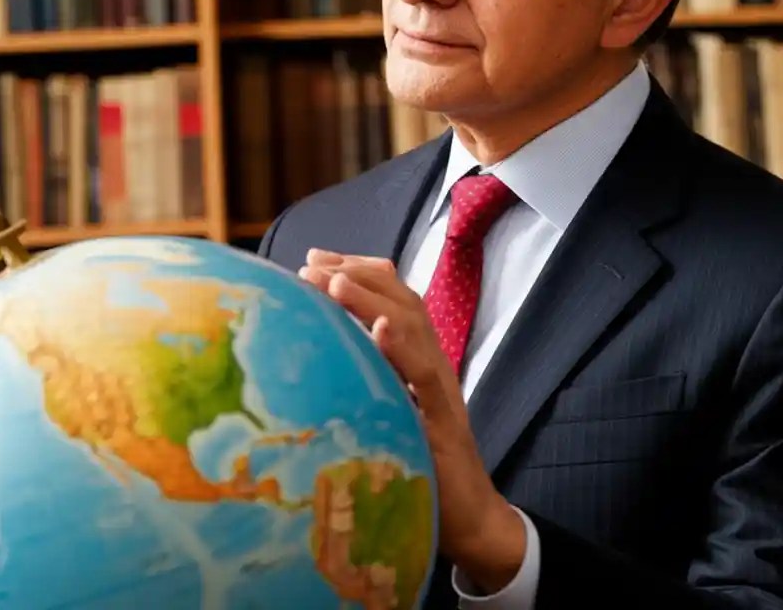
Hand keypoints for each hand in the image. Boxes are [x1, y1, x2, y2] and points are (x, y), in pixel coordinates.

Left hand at [299, 249, 526, 592]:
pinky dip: (402, 348)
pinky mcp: (444, 424)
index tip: (314, 259)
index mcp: (418, 362)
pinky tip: (378, 331)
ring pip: (414, 327)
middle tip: (312, 264)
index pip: (394, 299)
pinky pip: (426, 377)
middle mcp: (434, 366)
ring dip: (371, 300)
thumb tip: (312, 366)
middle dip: (357, 274)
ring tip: (333, 282)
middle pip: (404, 300)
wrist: (470, 521)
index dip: (358, 272)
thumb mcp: (388, 417)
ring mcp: (442, 393)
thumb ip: (366, 385)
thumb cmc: (421, 471)